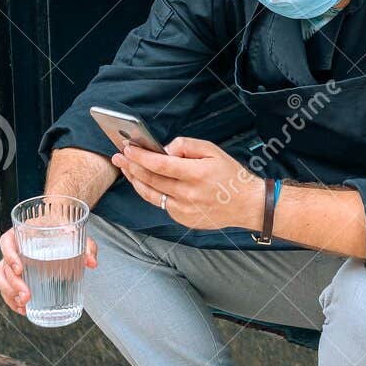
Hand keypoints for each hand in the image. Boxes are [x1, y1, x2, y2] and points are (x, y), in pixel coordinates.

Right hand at [0, 225, 98, 314]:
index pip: (6, 243)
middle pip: (4, 267)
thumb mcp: (76, 234)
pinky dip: (12, 300)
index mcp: (22, 233)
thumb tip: (92, 262)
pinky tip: (22, 309)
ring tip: (23, 305)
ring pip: (1, 279)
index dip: (9, 256)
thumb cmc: (63, 230)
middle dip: (12, 285)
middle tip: (27, 296)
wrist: (60, 229)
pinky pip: (7, 287)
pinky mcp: (17, 274)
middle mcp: (14, 248)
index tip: (20, 269)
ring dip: (9, 294)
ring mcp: (13, 262)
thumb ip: (86, 246)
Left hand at [111, 136, 266, 232]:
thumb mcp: (212, 151)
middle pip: (151, 179)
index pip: (160, 164)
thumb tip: (164, 149)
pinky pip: (161, 203)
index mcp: (196, 174)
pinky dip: (150, 192)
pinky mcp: (183, 219)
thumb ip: (186, 146)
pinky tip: (144, 182)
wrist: (246, 204)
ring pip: (151, 194)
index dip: (140, 156)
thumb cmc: (230, 175)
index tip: (128, 148)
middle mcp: (188, 194)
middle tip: (118, 156)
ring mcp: (184, 210)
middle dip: (131, 166)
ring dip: (135, 180)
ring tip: (126, 169)